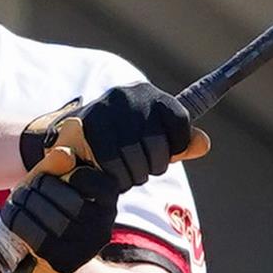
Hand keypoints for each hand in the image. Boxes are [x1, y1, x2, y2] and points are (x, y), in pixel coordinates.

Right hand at [0, 164, 120, 272]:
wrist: (78, 219)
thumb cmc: (41, 234)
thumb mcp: (21, 250)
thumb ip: (4, 263)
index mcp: (67, 263)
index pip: (41, 244)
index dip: (20, 222)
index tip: (9, 211)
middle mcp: (89, 246)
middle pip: (58, 223)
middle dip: (31, 202)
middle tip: (19, 193)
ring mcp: (102, 223)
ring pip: (73, 204)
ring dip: (48, 188)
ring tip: (35, 183)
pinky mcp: (111, 199)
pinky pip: (91, 184)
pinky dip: (75, 176)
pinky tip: (61, 175)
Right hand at [23, 82, 191, 190]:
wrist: (69, 141)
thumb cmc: (119, 142)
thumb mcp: (152, 140)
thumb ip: (180, 143)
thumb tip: (203, 144)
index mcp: (151, 94)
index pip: (181, 123)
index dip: (175, 147)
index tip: (161, 155)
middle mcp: (131, 95)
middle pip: (160, 146)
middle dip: (152, 168)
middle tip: (138, 170)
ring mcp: (108, 108)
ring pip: (138, 159)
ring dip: (133, 177)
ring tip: (124, 175)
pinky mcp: (88, 127)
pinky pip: (114, 164)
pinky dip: (116, 178)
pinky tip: (111, 177)